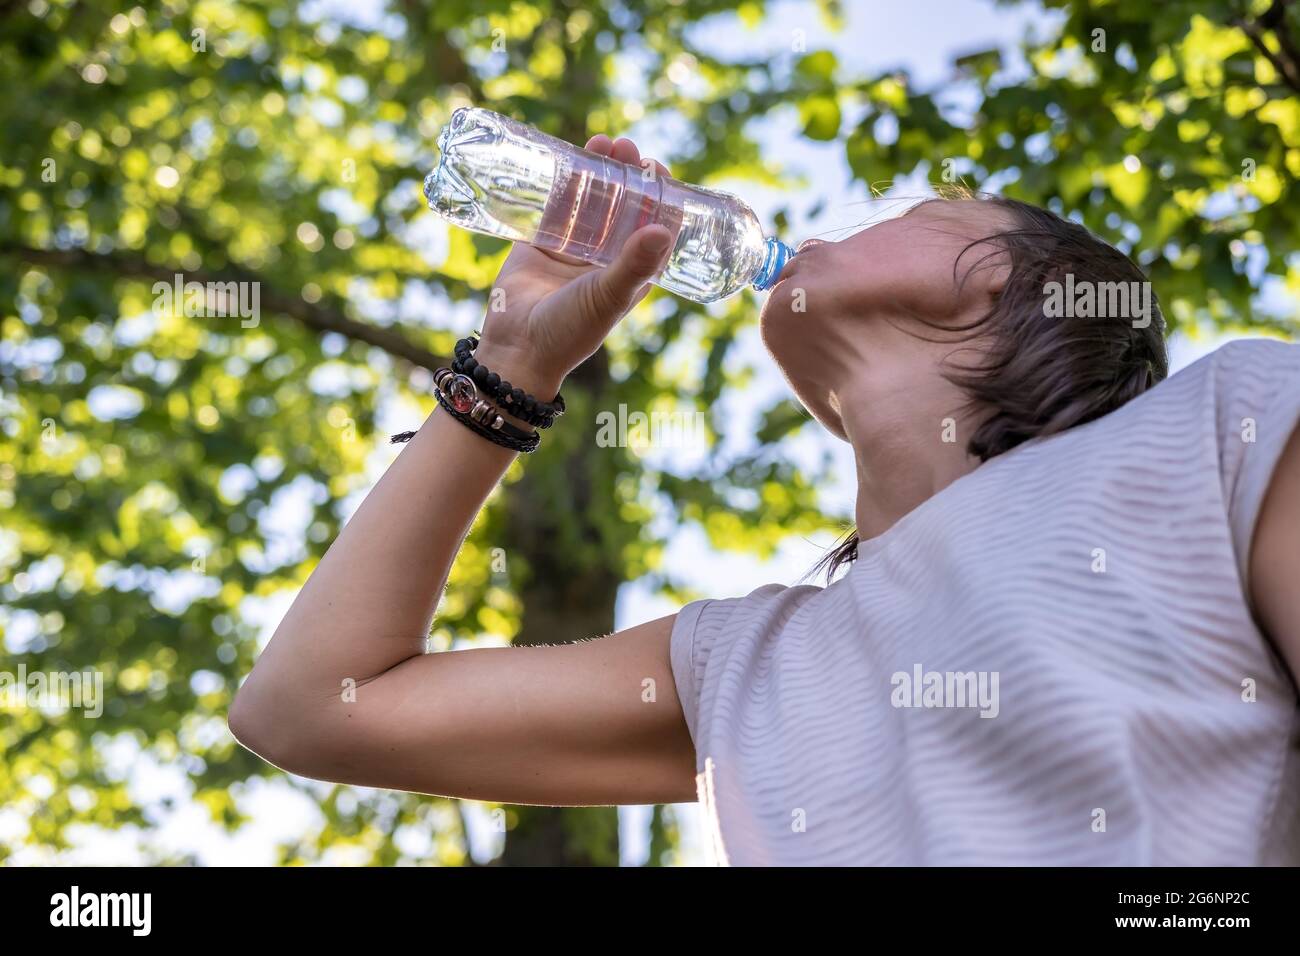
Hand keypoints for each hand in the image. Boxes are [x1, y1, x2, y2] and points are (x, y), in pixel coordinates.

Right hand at [474, 135, 673, 397]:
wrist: (516, 348)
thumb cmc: (569, 330)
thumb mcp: (607, 297)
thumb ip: (633, 266)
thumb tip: (663, 229)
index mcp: (631, 272)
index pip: (654, 226)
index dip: (659, 196)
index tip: (658, 168)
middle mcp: (605, 257)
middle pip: (622, 205)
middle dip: (626, 174)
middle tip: (625, 147)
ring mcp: (573, 248)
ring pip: (590, 200)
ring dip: (597, 171)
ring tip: (601, 142)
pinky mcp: (541, 242)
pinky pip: (555, 205)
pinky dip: (562, 182)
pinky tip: (567, 156)